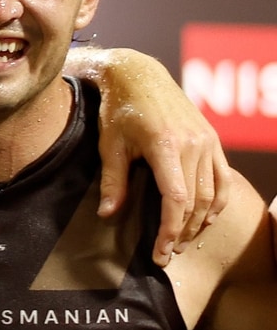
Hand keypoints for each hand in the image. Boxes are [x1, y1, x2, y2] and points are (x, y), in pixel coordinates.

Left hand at [86, 47, 230, 265]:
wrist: (138, 75)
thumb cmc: (119, 109)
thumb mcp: (110, 145)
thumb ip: (112, 181)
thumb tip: (107, 215)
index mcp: (166, 145)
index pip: (175, 199)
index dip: (170, 231)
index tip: (160, 253)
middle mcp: (193, 144)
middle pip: (196, 202)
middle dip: (183, 233)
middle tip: (167, 254)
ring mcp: (207, 141)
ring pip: (213, 193)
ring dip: (200, 222)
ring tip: (183, 242)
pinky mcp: (212, 140)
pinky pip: (222, 178)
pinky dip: (217, 202)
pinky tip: (205, 219)